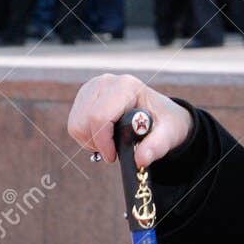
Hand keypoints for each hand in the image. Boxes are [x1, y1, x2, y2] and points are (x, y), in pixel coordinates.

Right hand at [66, 73, 194, 168]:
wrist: (161, 114)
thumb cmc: (165, 122)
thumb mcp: (168, 135)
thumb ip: (156, 147)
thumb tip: (140, 160)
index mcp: (126, 87)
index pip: (100, 117)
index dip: (103, 142)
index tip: (114, 156)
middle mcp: (106, 82)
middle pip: (84, 121)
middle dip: (97, 143)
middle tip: (114, 151)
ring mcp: (92, 88)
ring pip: (76, 124)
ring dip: (90, 141)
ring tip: (110, 143)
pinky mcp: (84, 97)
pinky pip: (74, 124)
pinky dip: (85, 137)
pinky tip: (103, 137)